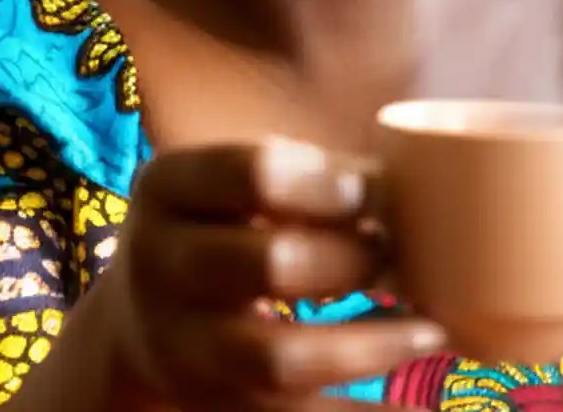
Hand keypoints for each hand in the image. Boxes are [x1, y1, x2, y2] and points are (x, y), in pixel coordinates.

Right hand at [100, 137, 443, 410]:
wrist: (133, 323)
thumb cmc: (218, 229)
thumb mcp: (226, 186)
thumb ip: (304, 175)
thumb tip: (409, 188)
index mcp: (170, 188)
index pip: (251, 174)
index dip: (324, 184)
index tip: (369, 193)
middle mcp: (162, 264)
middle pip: (270, 264)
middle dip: (351, 261)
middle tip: (392, 257)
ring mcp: (182, 343)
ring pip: (281, 357)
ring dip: (370, 346)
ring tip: (428, 332)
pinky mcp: (210, 403)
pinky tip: (416, 409)